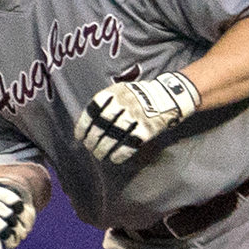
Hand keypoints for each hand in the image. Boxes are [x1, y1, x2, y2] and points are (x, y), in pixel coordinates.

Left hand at [74, 72, 199, 163]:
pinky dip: (119, 154)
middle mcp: (124, 103)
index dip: (83, 125)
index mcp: (115, 92)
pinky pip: (129, 144)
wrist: (169, 96)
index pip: (93, 110)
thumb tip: (89, 124)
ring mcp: (135, 116)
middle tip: (89, 148)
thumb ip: (107, 103)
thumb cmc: (140, 96)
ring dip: (103, 149)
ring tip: (99, 156)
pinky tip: (114, 158)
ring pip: (113, 137)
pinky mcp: (146, 129)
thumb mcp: (122, 90)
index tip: (79, 137)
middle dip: (92, 140)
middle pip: (101, 126)